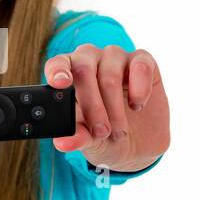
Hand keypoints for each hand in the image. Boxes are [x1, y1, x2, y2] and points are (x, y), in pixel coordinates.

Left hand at [44, 44, 169, 172]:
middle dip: (91, 105)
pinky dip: (139, 90)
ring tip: (119, 132)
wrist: (140, 142)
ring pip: (110, 74)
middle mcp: (89, 59)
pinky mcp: (142, 60)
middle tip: (101, 132)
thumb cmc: (106, 135)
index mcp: (68, 75)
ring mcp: (115, 57)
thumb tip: (62, 142)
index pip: (56, 64)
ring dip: (115, 107)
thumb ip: (77, 137)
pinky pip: (140, 67)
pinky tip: (137, 106)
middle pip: (83, 70)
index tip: (60, 84)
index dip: (57, 72)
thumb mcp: (90, 141)